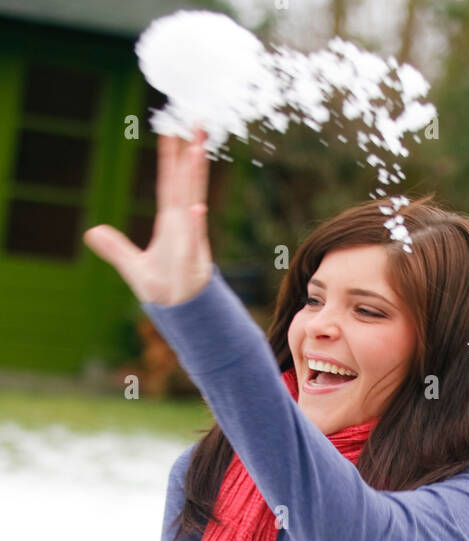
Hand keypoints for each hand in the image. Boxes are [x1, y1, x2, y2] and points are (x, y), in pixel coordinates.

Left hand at [82, 128, 212, 306]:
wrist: (180, 311)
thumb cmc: (164, 289)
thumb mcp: (132, 266)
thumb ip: (114, 248)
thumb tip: (91, 232)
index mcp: (170, 222)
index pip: (169, 183)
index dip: (169, 158)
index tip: (171, 133)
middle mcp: (183, 224)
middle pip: (186, 182)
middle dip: (191, 153)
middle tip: (197, 123)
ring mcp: (190, 238)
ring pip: (193, 200)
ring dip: (196, 177)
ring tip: (198, 149)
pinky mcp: (192, 260)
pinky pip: (193, 240)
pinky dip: (194, 225)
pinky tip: (196, 208)